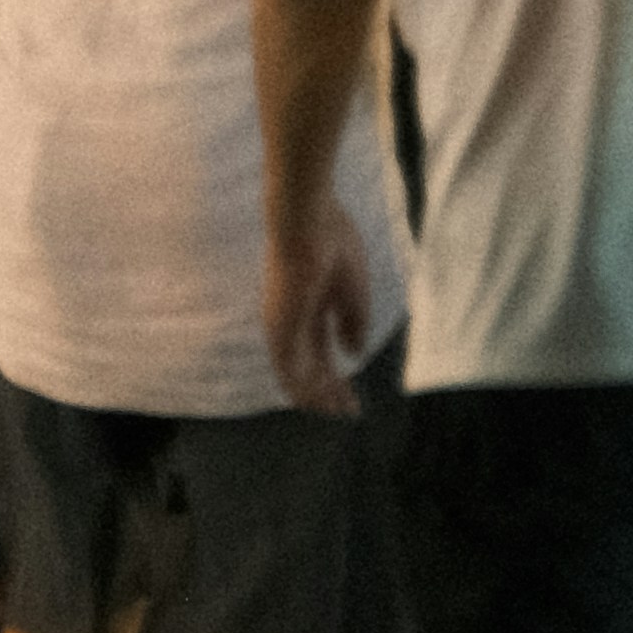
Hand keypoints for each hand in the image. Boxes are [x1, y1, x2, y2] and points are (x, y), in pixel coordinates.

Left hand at [262, 202, 370, 420]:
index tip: (354, 396)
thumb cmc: (334, 244)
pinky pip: (286, 370)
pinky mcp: (278, 328)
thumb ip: (354, 322)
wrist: (308, 222)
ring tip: (338, 410)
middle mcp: (294, 318)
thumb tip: (353, 352)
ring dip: (317, 395)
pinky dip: (302, 390)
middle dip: (329, 390)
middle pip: (310, 364)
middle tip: (348, 410)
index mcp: (312, 304)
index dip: (337, 373)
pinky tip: (321, 402)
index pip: (322, 347)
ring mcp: (284, 324)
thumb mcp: (354, 289)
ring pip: (295, 374)